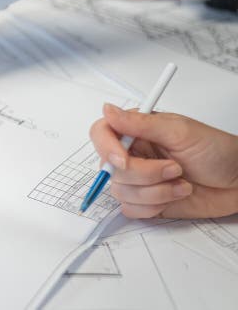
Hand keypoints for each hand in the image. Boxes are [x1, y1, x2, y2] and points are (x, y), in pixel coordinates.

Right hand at [90, 104, 237, 218]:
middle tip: (175, 169)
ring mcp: (139, 179)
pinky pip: (131, 209)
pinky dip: (154, 206)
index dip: (106, 148)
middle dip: (144, 174)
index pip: (101, 133)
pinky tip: (175, 195)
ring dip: (155, 192)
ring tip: (181, 183)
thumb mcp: (180, 131)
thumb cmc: (217, 151)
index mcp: (136, 131)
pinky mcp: (147, 201)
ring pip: (121, 191)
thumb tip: (108, 110)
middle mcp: (133, 154)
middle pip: (109, 169)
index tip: (124, 160)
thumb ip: (140, 123)